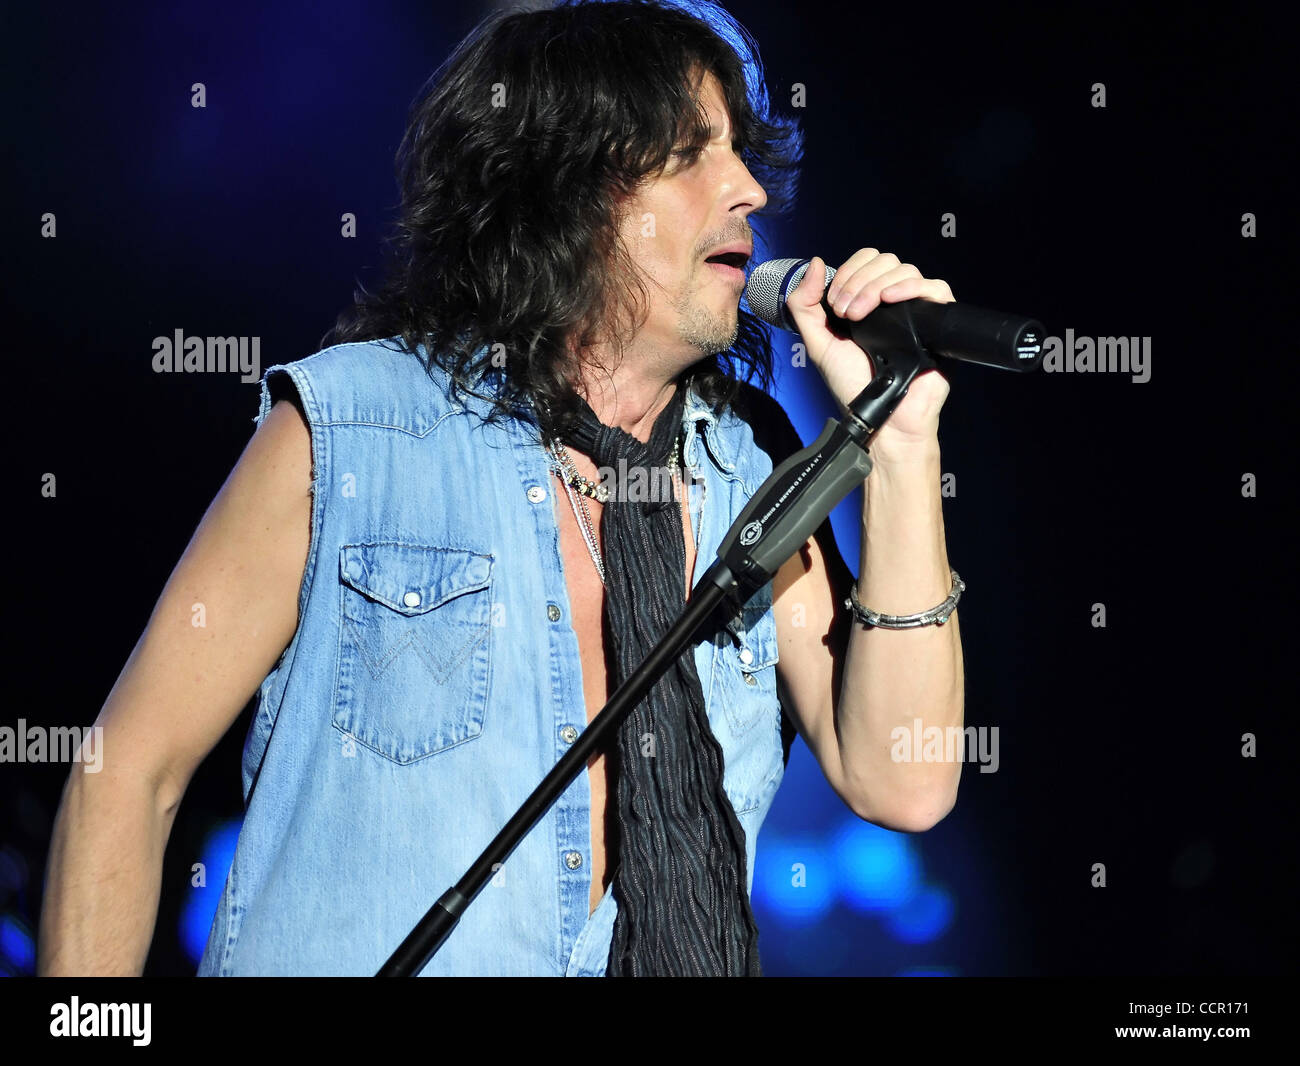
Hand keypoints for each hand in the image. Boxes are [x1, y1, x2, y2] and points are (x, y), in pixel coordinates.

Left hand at [784, 248, 953, 460]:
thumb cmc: (852, 386)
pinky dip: (911, 287)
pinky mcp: (938, 320)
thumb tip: (815, 265)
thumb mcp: (819, 344)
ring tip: (864, 316)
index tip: (835, 303)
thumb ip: (805, 306)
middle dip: (859, 280)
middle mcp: (893, 301)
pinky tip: (892, 301)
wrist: (882, 418)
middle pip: (885, 261)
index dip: (849, 272)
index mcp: (868, 300)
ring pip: (906, 270)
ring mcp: (916, 309)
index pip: (865, 261)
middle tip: (847, 312)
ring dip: (877, 286)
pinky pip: (935, 287)